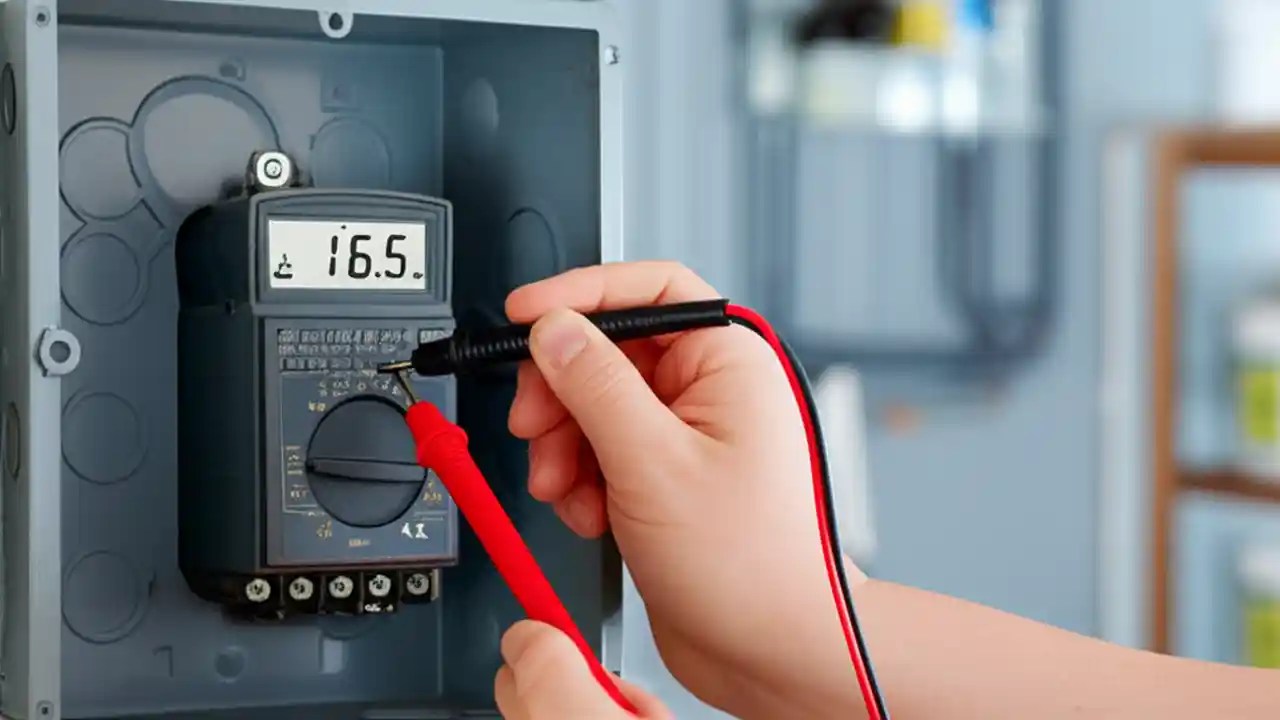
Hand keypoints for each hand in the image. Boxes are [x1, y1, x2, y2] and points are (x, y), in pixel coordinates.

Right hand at [506, 262, 867, 718]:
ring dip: (565, 446)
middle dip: (560, 393)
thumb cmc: (748, 562)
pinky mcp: (663, 474)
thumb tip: (555, 329)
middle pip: (607, 350)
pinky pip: (600, 451)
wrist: (769, 647)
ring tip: (564, 489)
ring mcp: (685, 433)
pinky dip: (580, 479)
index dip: (579, 295)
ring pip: (594, 405)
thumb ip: (596, 385)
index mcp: (727, 360)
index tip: (524, 314)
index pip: (647, 288)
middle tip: (532, 426)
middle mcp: (709, 388)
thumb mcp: (653, 462)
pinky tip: (590, 513)